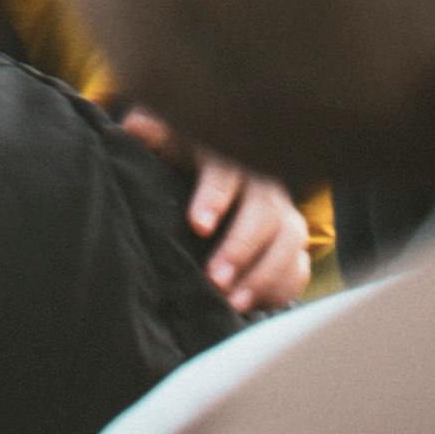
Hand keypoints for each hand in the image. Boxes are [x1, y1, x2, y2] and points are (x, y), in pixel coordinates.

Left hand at [123, 114, 315, 315]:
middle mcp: (261, 182)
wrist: (217, 164)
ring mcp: (281, 211)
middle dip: (241, 248)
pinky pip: (298, 263)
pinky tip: (260, 306)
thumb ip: (154, 134)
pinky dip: (283, 286)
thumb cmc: (184, 153)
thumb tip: (136, 128)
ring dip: (264, 275)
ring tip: (234, 302)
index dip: (214, 197)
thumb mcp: (169, 138)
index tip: (197, 225)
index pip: (226, 172)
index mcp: (228, 155)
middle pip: (264, 213)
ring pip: (289, 241)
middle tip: (215, 280)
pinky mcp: (291, 239)